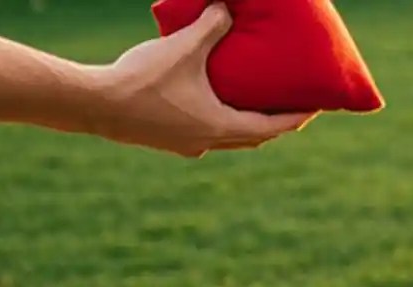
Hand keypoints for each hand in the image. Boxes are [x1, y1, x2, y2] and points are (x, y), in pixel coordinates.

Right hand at [81, 3, 315, 157]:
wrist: (96, 105)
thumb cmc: (143, 78)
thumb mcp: (184, 46)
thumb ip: (211, 24)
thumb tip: (228, 5)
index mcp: (221, 127)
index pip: (273, 127)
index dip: (297, 117)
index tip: (316, 107)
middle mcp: (208, 143)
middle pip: (255, 137)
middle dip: (276, 121)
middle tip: (293, 105)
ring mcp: (187, 146)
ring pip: (230, 139)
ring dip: (247, 124)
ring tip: (258, 104)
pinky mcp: (169, 141)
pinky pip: (207, 133)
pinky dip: (221, 122)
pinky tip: (215, 105)